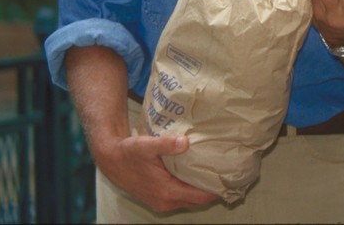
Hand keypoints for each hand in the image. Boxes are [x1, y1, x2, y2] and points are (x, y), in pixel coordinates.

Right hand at [94, 132, 218, 212]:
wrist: (111, 159)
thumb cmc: (129, 152)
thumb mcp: (146, 145)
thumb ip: (166, 144)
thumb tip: (185, 142)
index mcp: (167, 191)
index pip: (200, 196)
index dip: (217, 189)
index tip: (232, 178)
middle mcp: (166, 201)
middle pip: (198, 200)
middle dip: (213, 190)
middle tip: (229, 173)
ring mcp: (161, 202)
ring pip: (190, 200)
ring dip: (202, 190)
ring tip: (216, 173)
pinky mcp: (158, 198)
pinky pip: (181, 197)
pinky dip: (191, 190)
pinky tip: (198, 175)